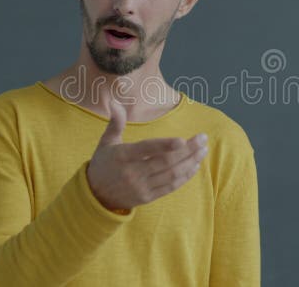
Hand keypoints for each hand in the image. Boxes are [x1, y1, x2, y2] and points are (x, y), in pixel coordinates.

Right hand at [86, 99, 208, 210]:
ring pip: (171, 174)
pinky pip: (170, 187)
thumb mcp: (106, 142)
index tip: (182, 139)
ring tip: (203, 150)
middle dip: (187, 150)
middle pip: (165, 161)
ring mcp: (141, 187)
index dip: (165, 145)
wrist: (95, 195)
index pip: (146, 149)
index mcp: (122, 156)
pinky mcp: (148, 197)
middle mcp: (132, 173)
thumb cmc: (103, 163)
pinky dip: (185, 176)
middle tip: (203, 138)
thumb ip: (115, 123)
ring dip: (190, 162)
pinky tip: (195, 165)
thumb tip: (114, 102)